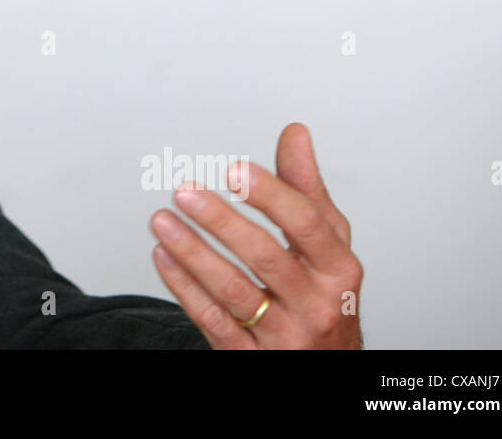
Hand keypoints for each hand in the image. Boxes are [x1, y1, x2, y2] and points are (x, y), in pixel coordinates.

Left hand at [148, 123, 362, 348]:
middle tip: (185, 192)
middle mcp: (316, 304)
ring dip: (192, 252)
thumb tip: (294, 134)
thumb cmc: (324, 296)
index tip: (235, 169)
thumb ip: (306, 190)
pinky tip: (164, 257)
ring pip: (233, 291)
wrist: (327, 366)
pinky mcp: (251, 357)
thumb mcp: (328, 245)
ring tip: (163, 220)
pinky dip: (184, 287)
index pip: (306, 225)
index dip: (271, 195)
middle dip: (222, 222)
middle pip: (266, 257)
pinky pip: (213, 320)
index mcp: (338, 269)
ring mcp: (284, 335)